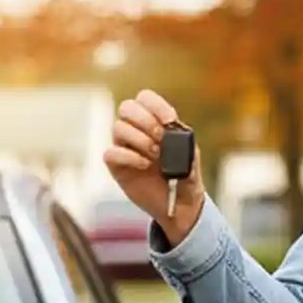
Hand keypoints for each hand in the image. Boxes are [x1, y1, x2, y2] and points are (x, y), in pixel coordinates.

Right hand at [103, 89, 204, 244]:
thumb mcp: (191, 157)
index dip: (156, 105)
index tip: (170, 121)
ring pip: (118, 127)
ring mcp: (125, 147)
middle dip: (145, 120)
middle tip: (161, 138)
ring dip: (140, 139)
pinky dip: (129, 156)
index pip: (145, 98)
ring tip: (156, 155)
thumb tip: (170, 133)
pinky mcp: (117, 166)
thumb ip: (182, 142)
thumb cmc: (185, 177)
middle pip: (127, 107)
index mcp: (155, 121)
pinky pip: (111, 153)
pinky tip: (144, 165)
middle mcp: (136, 130)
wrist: (180, 204)